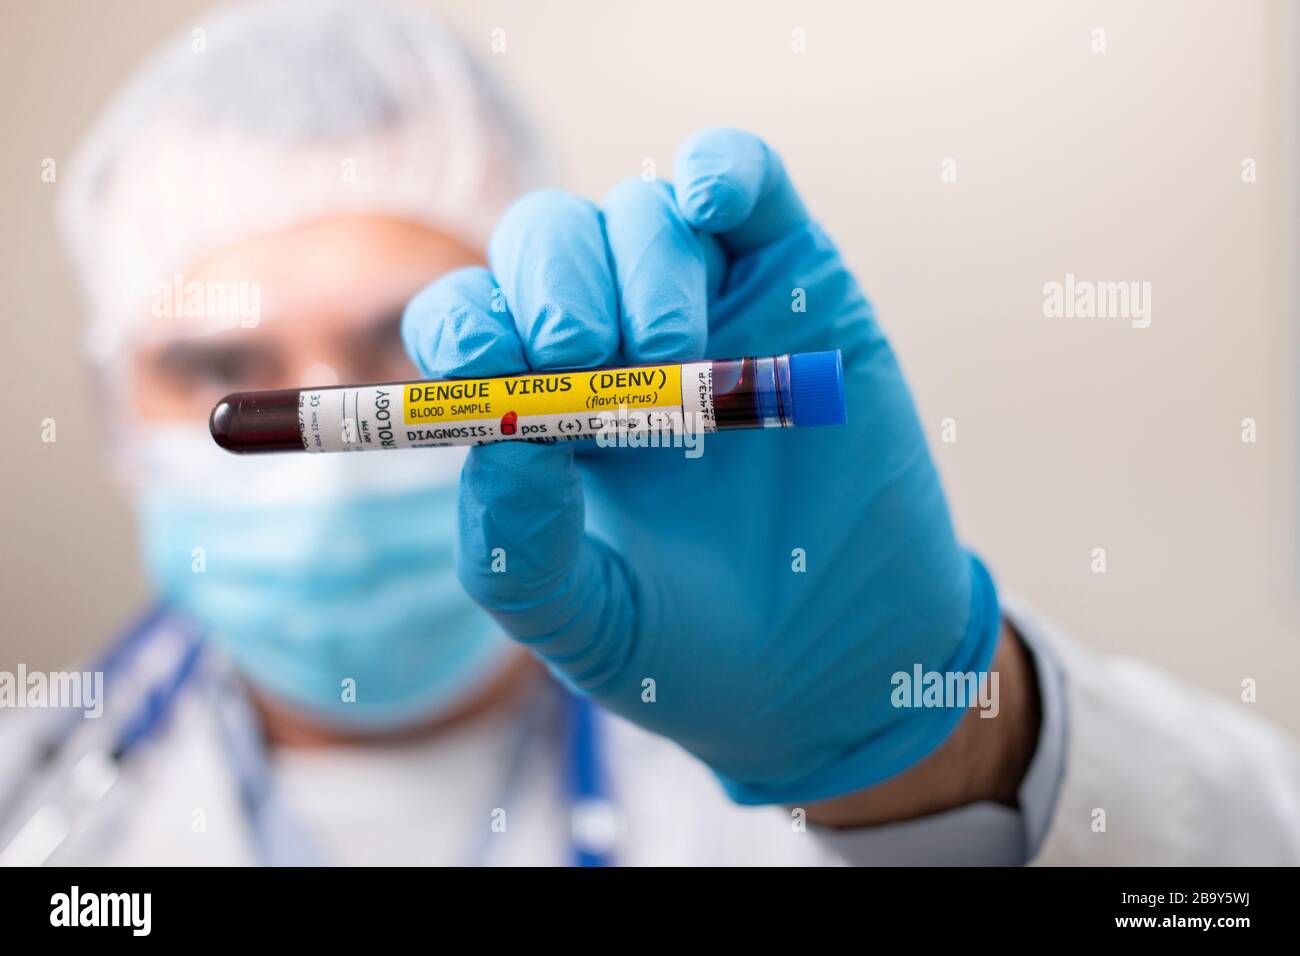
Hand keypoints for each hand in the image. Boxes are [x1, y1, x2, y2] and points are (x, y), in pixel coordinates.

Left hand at [402, 128, 1001, 804]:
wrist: (844, 666)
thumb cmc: (698, 650)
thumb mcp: (588, 624)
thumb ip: (521, 553)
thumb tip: (494, 444)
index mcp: (541, 411)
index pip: (473, 324)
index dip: (466, 326)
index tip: (485, 368)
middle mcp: (614, 344)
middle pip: (548, 247)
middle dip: (551, 285)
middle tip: (579, 354)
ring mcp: (708, 304)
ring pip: (642, 214)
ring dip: (639, 265)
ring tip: (670, 357)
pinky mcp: (795, 280)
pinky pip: (746, 181)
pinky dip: (722, 172)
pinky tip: (710, 203)